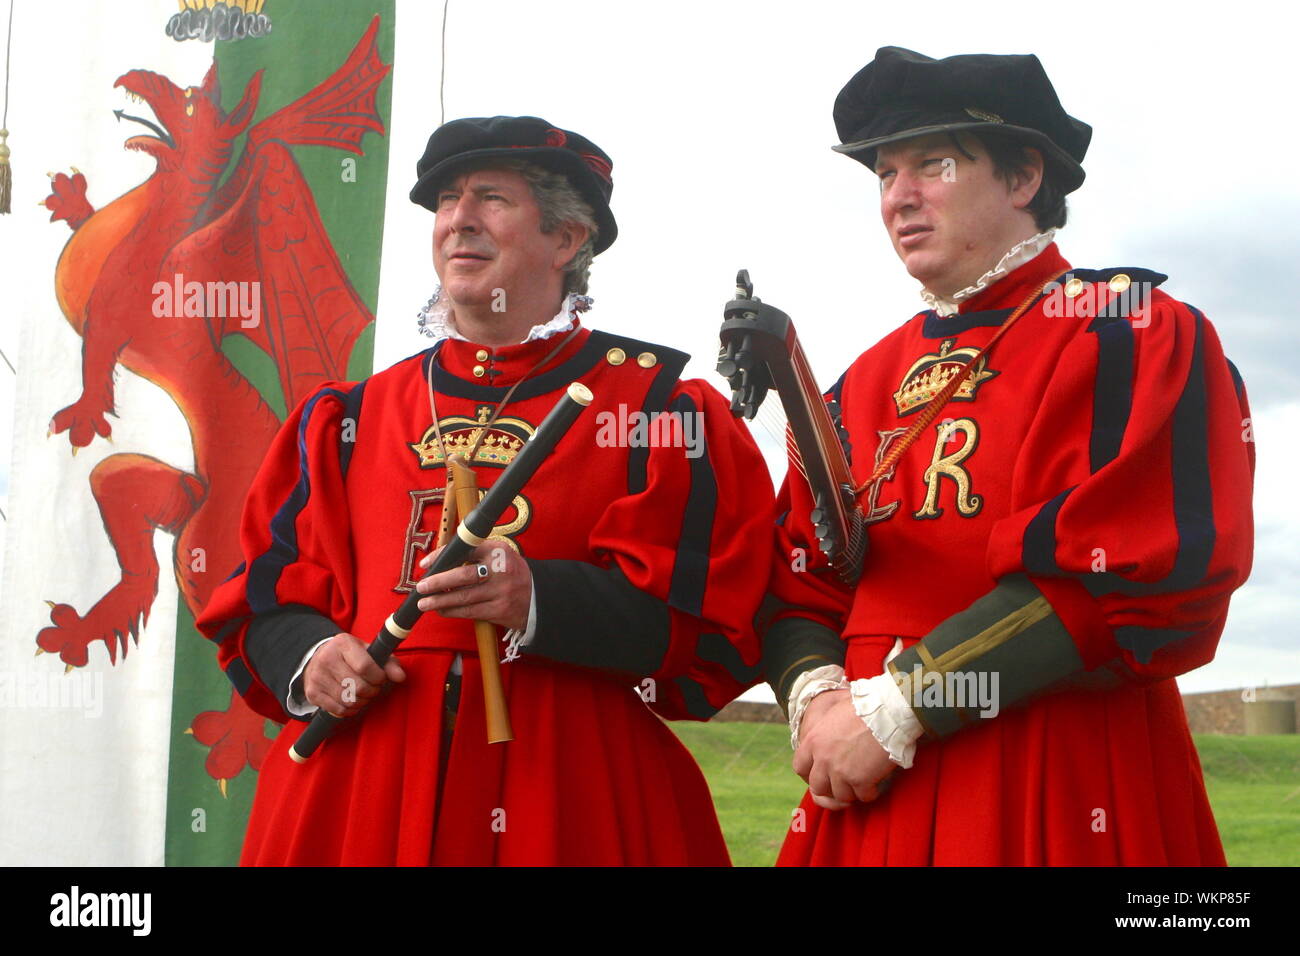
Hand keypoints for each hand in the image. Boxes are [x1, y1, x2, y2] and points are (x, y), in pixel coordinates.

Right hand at [302, 633, 405, 717]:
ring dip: (362, 702)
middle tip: (374, 688)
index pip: (364, 666)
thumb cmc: (351, 655)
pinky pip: (338, 710)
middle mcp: (326, 658)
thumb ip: (389, 663)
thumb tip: (400, 677)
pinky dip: (350, 710)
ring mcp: (317, 677)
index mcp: (342, 644)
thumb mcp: (370, 652)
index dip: (378, 677)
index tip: (381, 678)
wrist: (319, 658)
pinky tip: (353, 701)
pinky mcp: (312, 692)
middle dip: (372, 691)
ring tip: (364, 694)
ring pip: (348, 700)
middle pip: (357, 686)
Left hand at [415, 544, 531, 631]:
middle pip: (463, 575)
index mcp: (498, 551)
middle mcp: (500, 570)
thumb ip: (473, 554)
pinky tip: (441, 610)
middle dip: (438, 582)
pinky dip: (453, 611)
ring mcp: (500, 592)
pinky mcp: (499, 610)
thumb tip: (438, 561)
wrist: (539, 596)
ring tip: (424, 603)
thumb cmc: (511, 573)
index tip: (426, 564)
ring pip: (464, 597)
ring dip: (440, 600)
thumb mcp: (498, 555)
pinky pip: (470, 612)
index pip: (464, 550)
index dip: (442, 557)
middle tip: (421, 587)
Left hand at [793, 689, 895, 809]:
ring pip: (841, 796)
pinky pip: (863, 796)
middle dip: (831, 789)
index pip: (800, 767)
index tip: (823, 775)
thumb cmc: (864, 708)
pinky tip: (877, 783)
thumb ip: (824, 734)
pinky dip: (871, 792)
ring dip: (853, 792)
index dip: (810, 774)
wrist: (886, 711)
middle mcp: (822, 758)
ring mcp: (840, 771)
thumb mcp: (834, 715)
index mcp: (813, 740)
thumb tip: (827, 744)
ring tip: (864, 782)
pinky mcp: (859, 780)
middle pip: (818, 787)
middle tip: (846, 784)